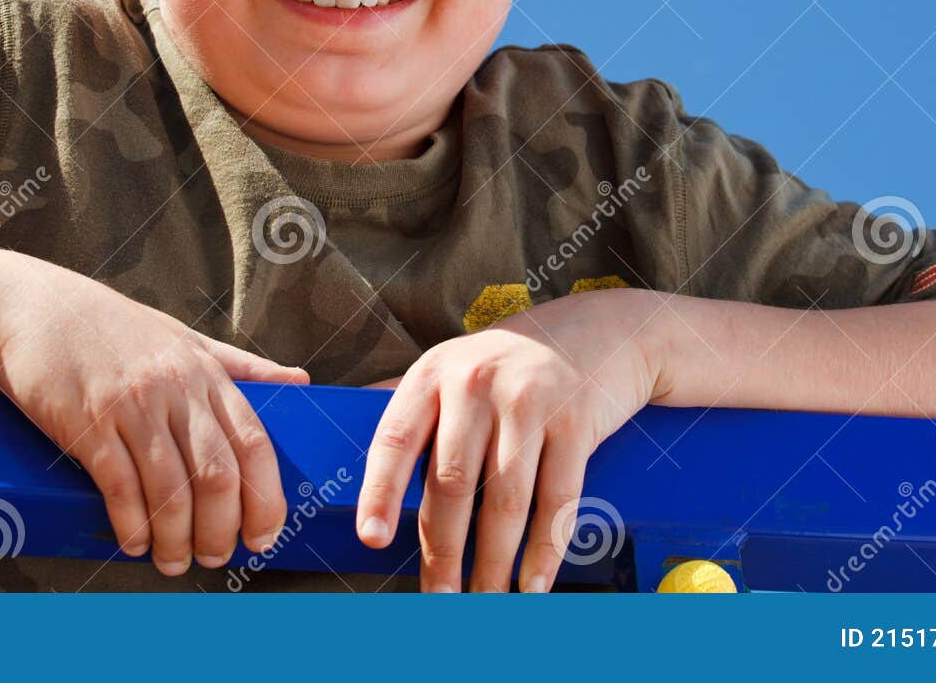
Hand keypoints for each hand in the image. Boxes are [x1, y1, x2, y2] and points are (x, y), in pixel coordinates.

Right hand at [0, 248, 308, 574]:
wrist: (27, 303)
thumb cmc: (109, 324)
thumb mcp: (183, 337)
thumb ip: (242, 365)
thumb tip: (302, 380)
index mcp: (204, 372)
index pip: (255, 444)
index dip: (266, 498)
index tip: (263, 536)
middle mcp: (174, 388)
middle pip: (218, 474)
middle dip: (221, 529)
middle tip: (215, 558)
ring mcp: (130, 404)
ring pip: (171, 489)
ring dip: (177, 538)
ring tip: (174, 562)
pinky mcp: (85, 421)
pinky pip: (119, 485)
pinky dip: (132, 524)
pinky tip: (135, 543)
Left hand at [353, 288, 665, 591]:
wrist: (596, 332)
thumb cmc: (507, 362)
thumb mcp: (451, 364)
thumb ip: (406, 403)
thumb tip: (339, 435)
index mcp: (434, 374)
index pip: (395, 439)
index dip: (379, 492)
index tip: (372, 539)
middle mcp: (477, 384)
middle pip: (452, 483)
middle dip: (443, 552)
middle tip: (439, 601)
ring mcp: (530, 402)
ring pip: (505, 501)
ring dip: (494, 564)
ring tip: (485, 604)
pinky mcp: (576, 423)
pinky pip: (557, 501)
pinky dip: (545, 551)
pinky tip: (532, 585)